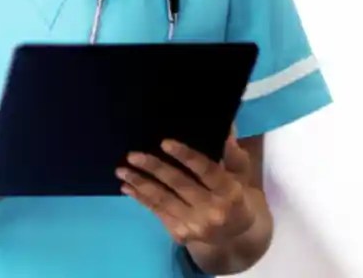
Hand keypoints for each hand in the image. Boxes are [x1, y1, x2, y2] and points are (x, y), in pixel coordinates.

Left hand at [116, 130, 258, 246]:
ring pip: (163, 200)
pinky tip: (127, 187)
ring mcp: (195, 225)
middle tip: (132, 155)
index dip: (185, 156)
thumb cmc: (235, 196)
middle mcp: (213, 210)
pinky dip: (141, 199)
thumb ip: (232, 152)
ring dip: (140, 184)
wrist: (235, 238)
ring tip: (121, 170)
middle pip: (179, 184)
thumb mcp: (240, 174)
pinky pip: (157, 213)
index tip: (164, 142)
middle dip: (154, 168)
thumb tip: (225, 125)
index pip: (206, 170)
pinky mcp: (181, 235)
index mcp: (230, 191)